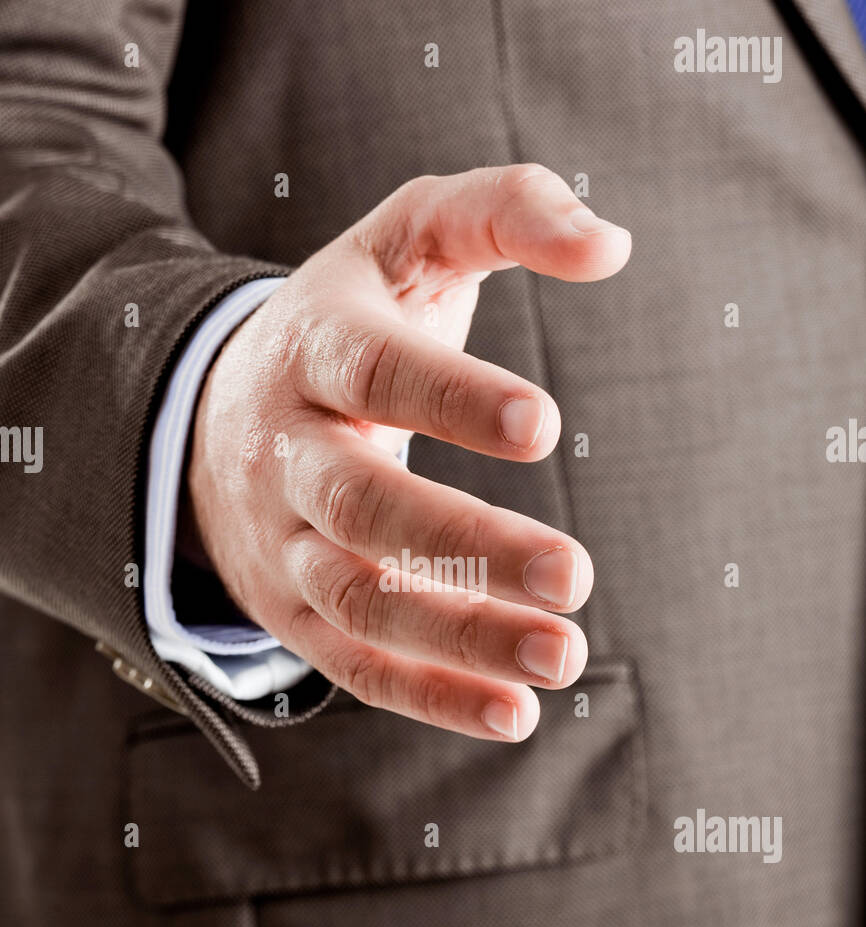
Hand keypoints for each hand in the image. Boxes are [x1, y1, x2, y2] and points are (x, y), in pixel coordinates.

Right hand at [187, 165, 630, 739]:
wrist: (216, 418)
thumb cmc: (347, 321)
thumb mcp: (405, 239)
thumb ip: (506, 211)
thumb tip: (615, 245)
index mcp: (313, 348)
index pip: (372, 371)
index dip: (448, 398)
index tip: (542, 426)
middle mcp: (288, 452)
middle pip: (363, 506)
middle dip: (466, 545)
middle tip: (574, 575)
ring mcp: (284, 542)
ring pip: (361, 600)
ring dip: (460, 638)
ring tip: (563, 657)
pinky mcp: (293, 612)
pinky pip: (355, 665)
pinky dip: (430, 697)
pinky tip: (514, 715)